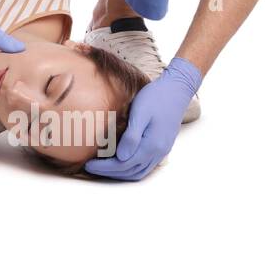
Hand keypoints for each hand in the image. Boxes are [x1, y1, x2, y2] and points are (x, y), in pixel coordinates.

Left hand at [84, 57, 201, 180]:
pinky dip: (130, 169)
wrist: (176, 90)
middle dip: (109, 172)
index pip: (123, 164)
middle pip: (130, 172)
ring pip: (138, 172)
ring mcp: (161, 151)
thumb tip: (121, 157)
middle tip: (90, 167)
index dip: (104, 167)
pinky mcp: (162, 147)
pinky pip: (145, 166)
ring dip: (120, 173)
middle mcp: (158, 152)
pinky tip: (119, 161)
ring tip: (102, 167)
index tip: (88, 164)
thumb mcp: (140, 113)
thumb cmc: (156, 97)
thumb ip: (132, 136)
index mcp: (151, 145)